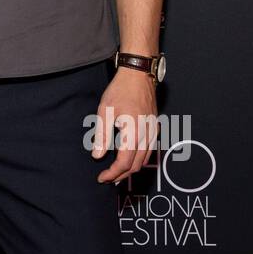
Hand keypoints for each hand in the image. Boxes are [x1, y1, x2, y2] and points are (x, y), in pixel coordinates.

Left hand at [91, 67, 158, 184]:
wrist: (139, 75)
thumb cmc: (120, 91)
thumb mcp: (105, 111)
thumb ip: (101, 135)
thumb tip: (97, 155)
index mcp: (134, 133)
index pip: (125, 163)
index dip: (113, 173)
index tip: (102, 177)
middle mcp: (147, 135)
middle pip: (137, 165)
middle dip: (121, 174)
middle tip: (107, 178)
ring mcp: (153, 132)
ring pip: (145, 160)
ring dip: (131, 169)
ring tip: (117, 173)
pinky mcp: (154, 128)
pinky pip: (149, 150)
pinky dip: (139, 159)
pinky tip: (129, 159)